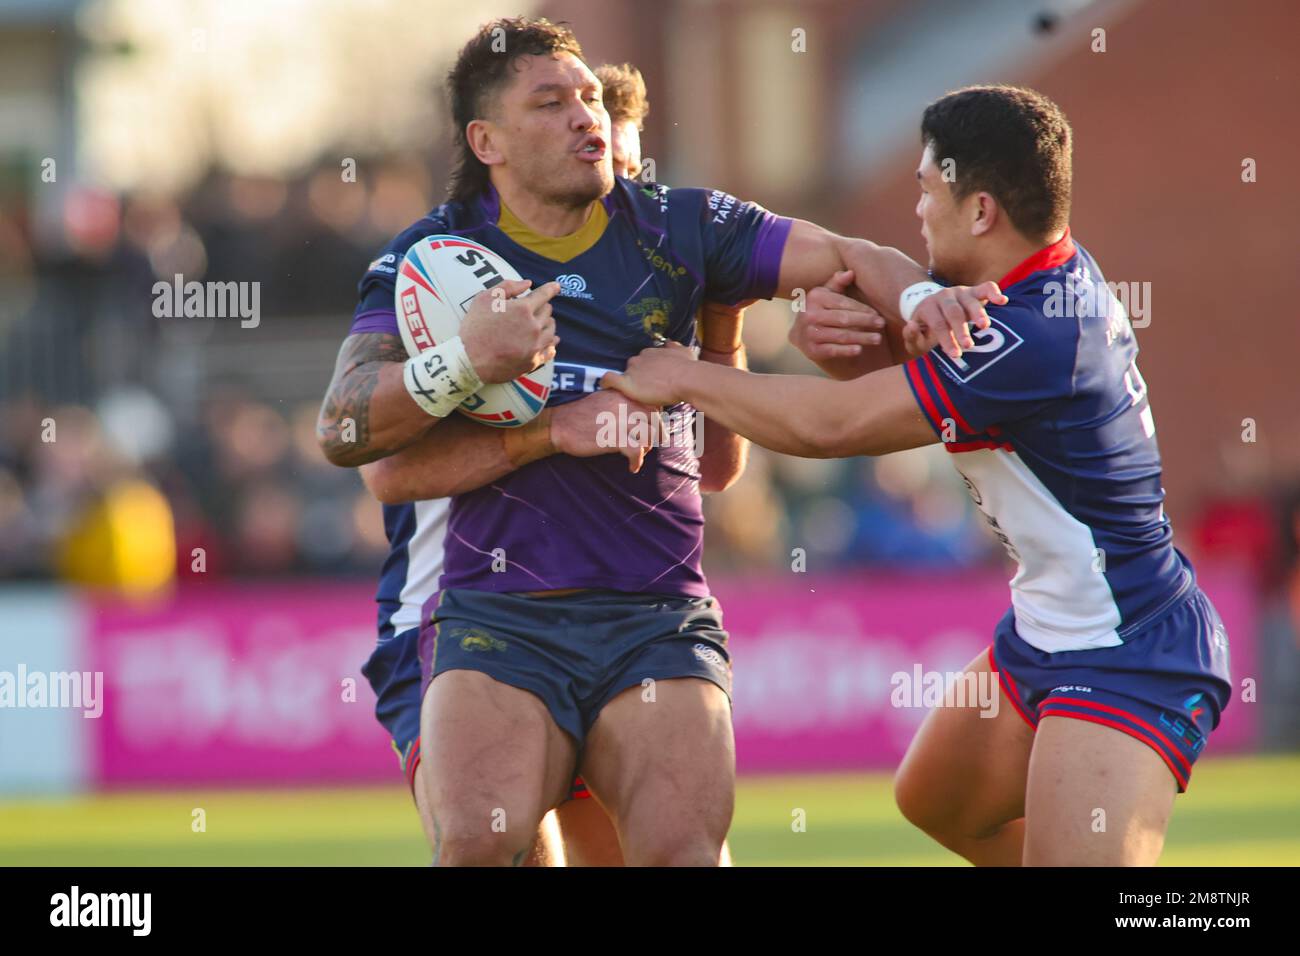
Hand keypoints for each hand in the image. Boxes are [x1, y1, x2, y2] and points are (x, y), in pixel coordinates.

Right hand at [461, 279, 561, 383]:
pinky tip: (550, 343)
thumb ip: (507, 287)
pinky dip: (551, 344)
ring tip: (542, 323)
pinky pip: (550, 351)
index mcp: (523, 309)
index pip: (543, 295)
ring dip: (548, 324)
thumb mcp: (484, 299)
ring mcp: (535, 346)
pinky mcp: (533, 361)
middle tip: (537, 308)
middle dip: (543, 307)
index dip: (551, 289)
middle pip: (548, 312)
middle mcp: (534, 327)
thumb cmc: (475, 328)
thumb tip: (527, 283)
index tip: (556, 286)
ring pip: (551, 331)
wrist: (469, 360)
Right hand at [550, 389, 665, 472]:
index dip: (656, 419)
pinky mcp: (613, 438)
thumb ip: (622, 402)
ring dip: (647, 448)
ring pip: (648, 435)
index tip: (653, 429)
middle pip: (654, 419)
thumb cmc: (579, 415)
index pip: (652, 404)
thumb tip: (642, 414)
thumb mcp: (603, 400)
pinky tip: (632, 467)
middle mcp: (624, 404)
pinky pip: (636, 451)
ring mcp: (619, 421)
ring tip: (639, 455)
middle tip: (651, 445)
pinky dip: (637, 461)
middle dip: (656, 434)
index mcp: (622, 394)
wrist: (559, 425)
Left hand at [600, 341, 696, 406]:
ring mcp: (632, 370)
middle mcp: (639, 358)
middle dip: (638, 376)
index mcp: (651, 352)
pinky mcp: (627, 383)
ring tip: (636, 393)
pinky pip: (609, 380)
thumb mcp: (685, 352)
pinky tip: (605, 386)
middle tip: (648, 388)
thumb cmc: (688, 367)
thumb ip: (675, 347)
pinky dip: (606, 382)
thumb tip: (669, 342)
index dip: (647, 369)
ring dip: (628, 381)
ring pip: (624, 374)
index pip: (643, 359)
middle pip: (633, 366)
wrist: (686, 379)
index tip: (653, 378)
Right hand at [789, 269, 886, 360]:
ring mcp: (810, 334)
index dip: (861, 308)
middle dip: (865, 321)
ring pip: (840, 336)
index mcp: (814, 298)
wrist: (800, 332)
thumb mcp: (825, 293)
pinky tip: (860, 349)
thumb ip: (837, 282)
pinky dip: (846, 351)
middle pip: (843, 319)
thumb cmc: (820, 308)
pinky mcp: (812, 350)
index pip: (842, 303)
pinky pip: (832, 350)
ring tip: (877, 338)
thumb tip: (851, 273)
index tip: (877, 313)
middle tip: (882, 324)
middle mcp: (810, 316)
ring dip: (861, 338)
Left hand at [904, 281, 1006, 359]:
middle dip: (961, 329)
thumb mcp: (915, 337)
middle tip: (969, 345)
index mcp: (928, 307)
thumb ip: (911, 336)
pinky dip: (994, 292)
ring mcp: (960, 292)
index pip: (938, 324)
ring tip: (984, 326)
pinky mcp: (974, 291)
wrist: (932, 307)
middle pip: (954, 313)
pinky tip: (1002, 301)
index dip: (946, 339)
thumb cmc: (926, 329)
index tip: (955, 355)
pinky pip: (986, 287)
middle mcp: (944, 297)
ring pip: (970, 301)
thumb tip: (911, 325)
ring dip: (978, 313)